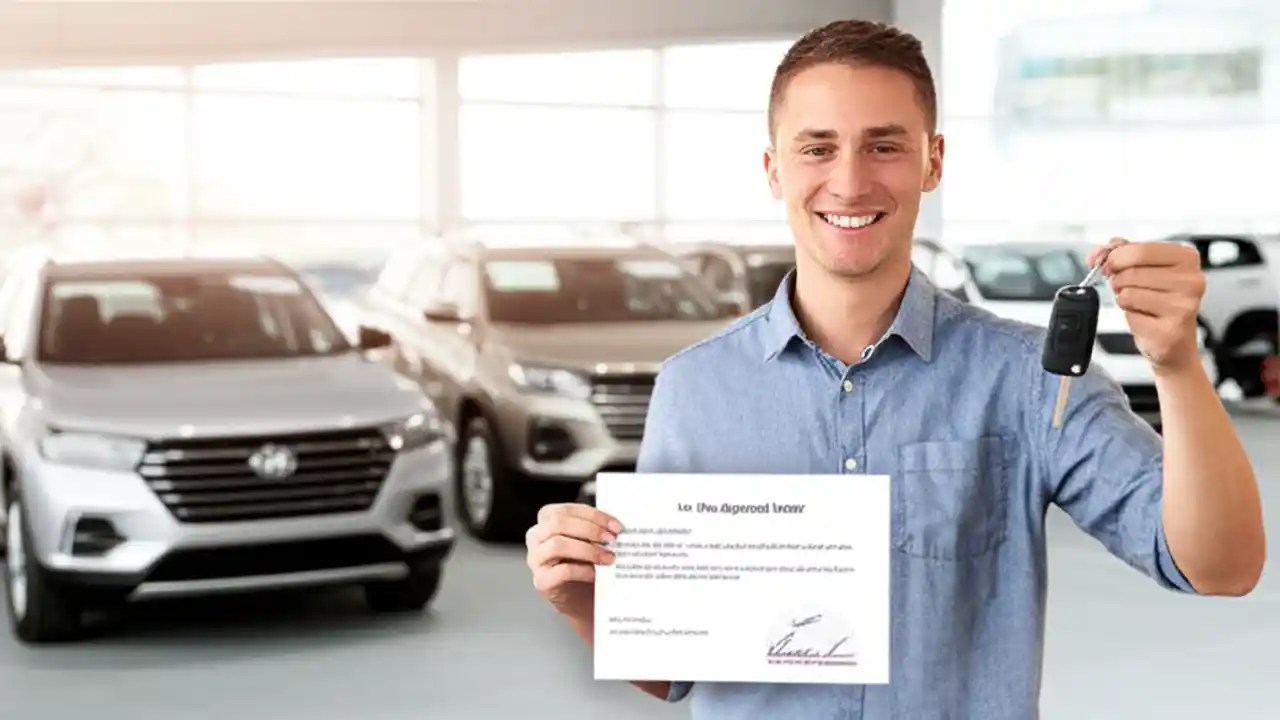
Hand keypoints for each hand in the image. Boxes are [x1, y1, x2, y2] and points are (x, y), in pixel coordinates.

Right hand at [525, 503, 620, 622]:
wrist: (581, 598)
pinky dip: (583, 571)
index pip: (566, 510)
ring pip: (557, 545)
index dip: (593, 516)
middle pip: (558, 523)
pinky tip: (596, 573)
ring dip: (588, 550)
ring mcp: (536, 559)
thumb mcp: (589, 540)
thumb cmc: (585, 563)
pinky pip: (561, 571)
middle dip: (589, 529)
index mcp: (546, 520)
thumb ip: (596, 530)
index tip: (615, 525)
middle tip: (612, 539)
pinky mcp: (542, 581)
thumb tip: (614, 526)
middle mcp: (535, 536)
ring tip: (608, 558)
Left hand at [1088, 237, 1205, 374]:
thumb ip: (1120, 253)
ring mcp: (1183, 305)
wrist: (1175, 341)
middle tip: (1125, 287)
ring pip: (1129, 292)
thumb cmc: (1159, 302)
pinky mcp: (1171, 328)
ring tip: (1139, 303)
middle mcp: (1191, 280)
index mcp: (1186, 258)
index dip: (1116, 257)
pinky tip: (1145, 317)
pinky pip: (1131, 314)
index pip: (1139, 249)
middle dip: (1118, 280)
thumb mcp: (1143, 269)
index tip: (1110, 265)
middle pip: (1131, 272)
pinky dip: (1130, 315)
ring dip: (1124, 298)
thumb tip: (1098, 253)